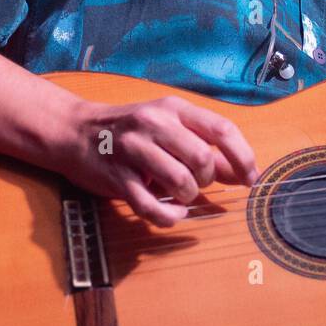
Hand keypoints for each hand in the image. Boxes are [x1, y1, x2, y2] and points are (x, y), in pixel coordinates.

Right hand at [61, 95, 257, 226]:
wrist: (74, 131)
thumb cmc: (130, 131)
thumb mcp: (168, 128)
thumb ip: (203, 146)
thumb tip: (240, 172)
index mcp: (174, 109)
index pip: (222, 129)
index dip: (243, 157)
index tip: (251, 178)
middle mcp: (155, 124)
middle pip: (203, 159)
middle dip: (208, 179)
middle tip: (197, 183)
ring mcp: (133, 149)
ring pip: (180, 182)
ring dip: (187, 196)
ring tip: (178, 194)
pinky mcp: (116, 176)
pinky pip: (150, 205)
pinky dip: (168, 216)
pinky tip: (171, 214)